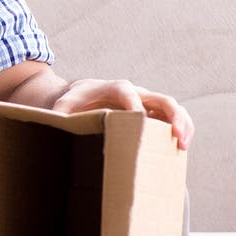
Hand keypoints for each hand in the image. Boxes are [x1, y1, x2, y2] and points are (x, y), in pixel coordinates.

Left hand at [52, 78, 193, 149]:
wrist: (83, 94)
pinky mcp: (152, 112)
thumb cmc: (74, 101)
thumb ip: (60, 113)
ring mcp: (147, 101)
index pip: (128, 94)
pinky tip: (180, 148)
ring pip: (172, 107)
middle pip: (160, 98)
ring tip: (183, 146)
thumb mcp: (64, 105)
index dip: (136, 106)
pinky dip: (181, 129)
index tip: (140, 122)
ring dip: (182, 124)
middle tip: (177, 137)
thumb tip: (51, 124)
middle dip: (172, 116)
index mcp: (114, 88)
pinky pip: (173, 117)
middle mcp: (135, 92)